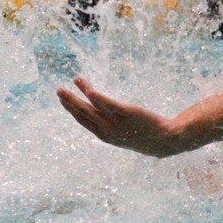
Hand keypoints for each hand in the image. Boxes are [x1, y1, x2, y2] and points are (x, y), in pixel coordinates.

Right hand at [57, 78, 173, 156]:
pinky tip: (91, 90)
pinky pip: (111, 106)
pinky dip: (99, 99)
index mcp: (104, 135)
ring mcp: (117, 122)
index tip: (62, 100)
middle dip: (70, 102)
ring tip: (74, 81)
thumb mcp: (123, 134)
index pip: (83, 120)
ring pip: (94, 108)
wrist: (164, 141)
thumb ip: (112, 126)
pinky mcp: (128, 113)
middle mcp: (107, 130)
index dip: (71, 110)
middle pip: (84, 114)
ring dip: (81, 95)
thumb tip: (105, 116)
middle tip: (59, 90)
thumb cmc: (144, 137)